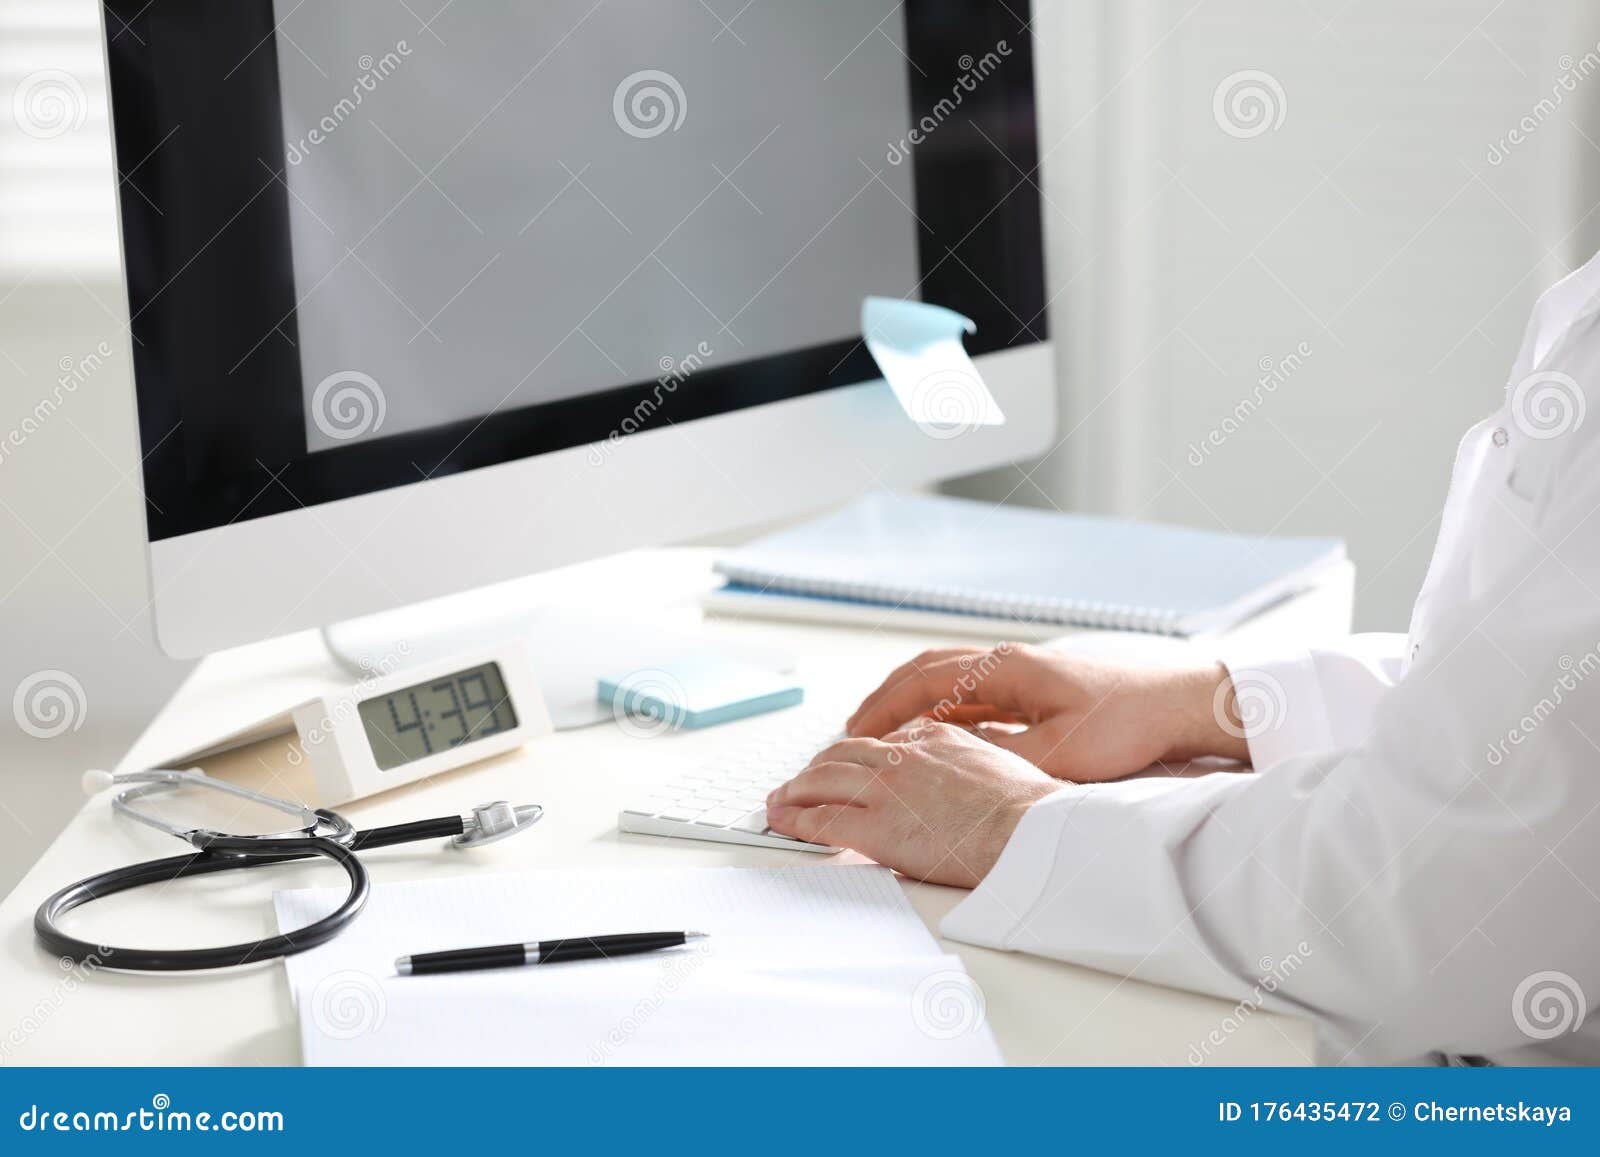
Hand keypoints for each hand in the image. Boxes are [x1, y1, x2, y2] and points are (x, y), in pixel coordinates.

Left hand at [765, 721, 1063, 886]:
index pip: (885, 740)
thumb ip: (970, 763)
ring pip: (824, 779)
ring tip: (780, 798)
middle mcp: (904, 755)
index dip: (859, 755)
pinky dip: (794, 818)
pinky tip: (780, 821)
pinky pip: (822, 818)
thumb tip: (965, 780)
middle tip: (802, 779)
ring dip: (796, 789)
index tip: (850, 764)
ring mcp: (887, 788)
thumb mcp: (1000, 764)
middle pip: (845, 752)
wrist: (1028, 830)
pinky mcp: (875, 824)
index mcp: (937, 737)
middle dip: (818, 766)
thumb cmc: (1028, 811)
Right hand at [846, 644, 1248, 781]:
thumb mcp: (1059, 753)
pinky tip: (931, 735)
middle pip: (924, 672)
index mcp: (1005, 667)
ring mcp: (1018, 670)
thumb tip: (947, 767)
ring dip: (909, 704)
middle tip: (851, 733)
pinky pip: (970, 692)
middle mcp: (1005, 660)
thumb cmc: (1126, 721)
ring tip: (880, 735)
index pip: (923, 681)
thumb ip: (1000, 758)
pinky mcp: (1032, 686)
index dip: (882, 709)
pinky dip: (939, 709)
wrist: (1176, 701)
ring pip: (945, 680)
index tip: (853, 735)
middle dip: (883, 701)